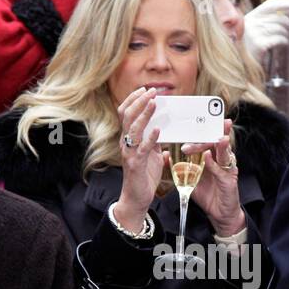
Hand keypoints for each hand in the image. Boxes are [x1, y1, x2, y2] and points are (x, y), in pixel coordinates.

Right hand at [113, 86, 169, 230]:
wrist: (137, 199)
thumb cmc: (144, 176)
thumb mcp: (152, 155)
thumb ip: (155, 142)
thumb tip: (163, 130)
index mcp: (128, 138)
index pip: (126, 112)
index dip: (134, 99)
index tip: (146, 89)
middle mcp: (125, 142)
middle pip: (127, 115)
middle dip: (139, 100)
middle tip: (152, 90)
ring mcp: (129, 153)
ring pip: (132, 128)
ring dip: (144, 114)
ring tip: (154, 102)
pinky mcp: (135, 164)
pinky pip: (142, 148)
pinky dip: (150, 138)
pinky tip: (159, 130)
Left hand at [187, 119, 244, 235]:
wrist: (219, 214)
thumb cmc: (207, 194)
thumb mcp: (191, 179)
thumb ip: (181, 167)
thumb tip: (165, 155)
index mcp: (212, 156)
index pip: (207, 139)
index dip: (201, 130)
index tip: (190, 121)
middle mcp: (221, 159)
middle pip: (215, 141)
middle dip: (204, 136)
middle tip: (191, 133)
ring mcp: (227, 168)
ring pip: (223, 151)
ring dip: (217, 143)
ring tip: (213, 136)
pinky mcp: (230, 179)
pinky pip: (221, 169)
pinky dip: (214, 163)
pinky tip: (208, 157)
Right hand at [242, 0, 288, 61]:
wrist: (242, 65)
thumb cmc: (250, 47)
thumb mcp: (253, 30)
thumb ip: (265, 20)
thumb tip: (284, 12)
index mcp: (249, 17)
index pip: (269, 5)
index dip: (284, 2)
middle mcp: (251, 23)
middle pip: (276, 17)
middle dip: (287, 22)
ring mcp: (254, 34)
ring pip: (279, 28)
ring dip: (285, 33)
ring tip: (285, 37)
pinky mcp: (260, 44)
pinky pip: (279, 39)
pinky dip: (284, 41)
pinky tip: (284, 43)